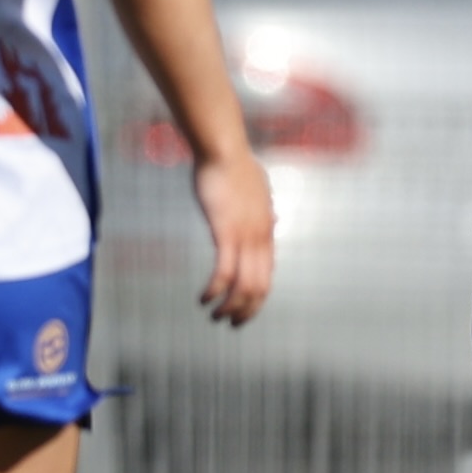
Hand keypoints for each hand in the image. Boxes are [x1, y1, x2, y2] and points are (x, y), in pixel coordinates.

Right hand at [189, 145, 273, 324]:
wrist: (224, 148)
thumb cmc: (234, 165)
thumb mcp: (254, 190)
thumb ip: (259, 206)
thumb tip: (265, 211)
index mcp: (266, 230)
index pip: (267, 274)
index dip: (257, 297)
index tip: (244, 310)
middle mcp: (261, 237)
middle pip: (261, 287)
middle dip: (247, 310)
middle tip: (232, 324)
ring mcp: (245, 235)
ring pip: (244, 285)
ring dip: (230, 306)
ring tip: (215, 317)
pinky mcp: (225, 231)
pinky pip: (224, 271)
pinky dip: (215, 290)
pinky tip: (204, 298)